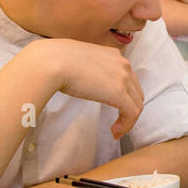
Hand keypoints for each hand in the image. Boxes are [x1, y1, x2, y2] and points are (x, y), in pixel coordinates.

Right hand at [29, 39, 144, 139]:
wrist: (51, 61)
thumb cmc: (56, 61)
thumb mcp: (80, 61)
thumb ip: (89, 68)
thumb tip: (83, 80)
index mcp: (114, 55)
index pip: (128, 79)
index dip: (124, 96)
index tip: (114, 108)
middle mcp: (123, 64)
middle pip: (135, 92)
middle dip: (128, 109)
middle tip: (117, 122)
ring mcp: (123, 78)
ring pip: (136, 104)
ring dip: (128, 120)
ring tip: (115, 131)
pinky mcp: (119, 93)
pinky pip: (132, 113)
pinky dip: (126, 125)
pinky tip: (114, 132)